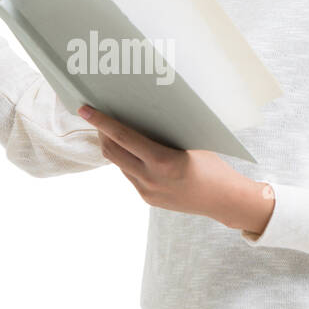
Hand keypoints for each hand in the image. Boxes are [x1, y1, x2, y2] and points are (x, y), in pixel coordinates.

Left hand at [77, 105, 274, 232]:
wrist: (224, 199)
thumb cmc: (212, 164)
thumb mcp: (189, 142)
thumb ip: (163, 133)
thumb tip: (139, 111)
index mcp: (162, 161)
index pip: (123, 137)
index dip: (101, 122)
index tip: (85, 109)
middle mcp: (151, 179)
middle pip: (112, 152)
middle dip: (101, 132)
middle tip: (97, 115)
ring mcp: (147, 191)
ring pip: (118, 164)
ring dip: (112, 146)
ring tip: (111, 129)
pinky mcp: (148, 198)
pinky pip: (129, 174)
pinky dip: (126, 159)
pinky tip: (130, 149)